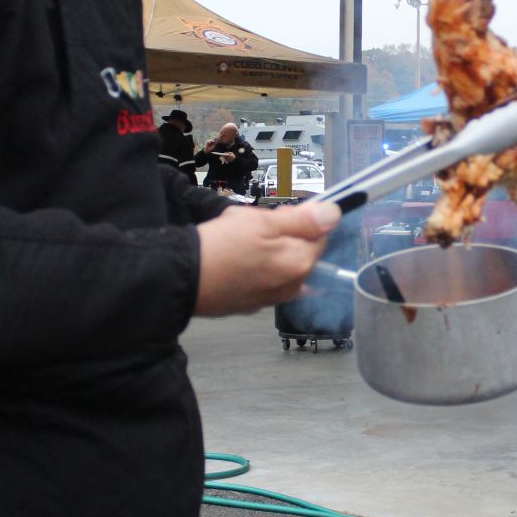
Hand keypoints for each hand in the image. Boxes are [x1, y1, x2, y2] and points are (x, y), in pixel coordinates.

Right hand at [194, 200, 340, 314]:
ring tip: (236, 239)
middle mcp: (293, 285)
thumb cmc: (222, 247)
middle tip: (251, 224)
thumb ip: (302, 220)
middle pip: (298, 248)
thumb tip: (334, 214)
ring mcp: (272, 298)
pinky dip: (252, 265)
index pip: (320, 234)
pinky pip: (261, 277)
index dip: (300, 218)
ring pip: (278, 261)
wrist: (182, 278)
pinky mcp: (252, 303)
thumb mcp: (263, 222)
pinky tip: (231, 257)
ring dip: (264, 247)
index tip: (277, 213)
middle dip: (279, 233)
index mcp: (301, 263)